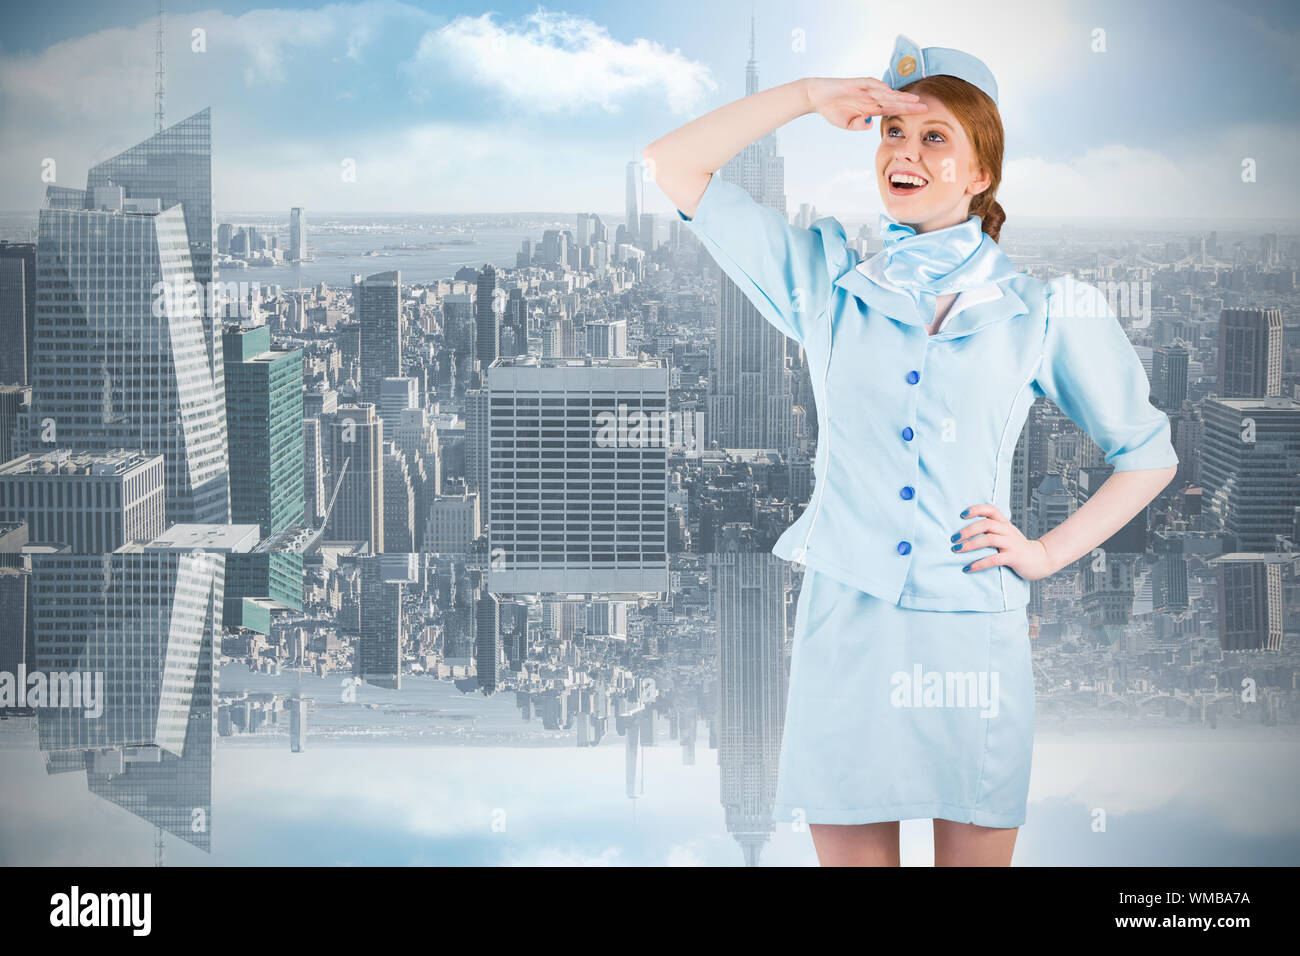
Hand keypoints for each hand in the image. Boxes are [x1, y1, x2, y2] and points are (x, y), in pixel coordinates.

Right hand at [803, 76, 927, 130]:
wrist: (817, 97)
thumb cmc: (832, 110)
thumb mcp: (847, 124)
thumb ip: (860, 125)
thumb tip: (871, 124)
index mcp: (870, 108)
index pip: (892, 110)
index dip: (905, 112)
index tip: (919, 115)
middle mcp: (871, 98)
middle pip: (894, 101)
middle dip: (909, 104)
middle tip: (925, 107)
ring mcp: (865, 90)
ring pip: (887, 93)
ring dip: (900, 96)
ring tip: (914, 100)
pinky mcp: (857, 83)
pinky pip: (871, 84)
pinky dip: (880, 87)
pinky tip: (890, 91)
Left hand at [951, 504, 1055, 581]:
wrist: (1041, 560)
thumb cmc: (1018, 548)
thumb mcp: (1006, 535)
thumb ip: (992, 531)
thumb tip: (966, 531)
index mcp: (1005, 524)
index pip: (991, 510)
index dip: (976, 509)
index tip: (962, 514)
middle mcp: (1008, 531)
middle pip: (986, 524)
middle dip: (968, 530)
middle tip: (954, 538)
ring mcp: (1012, 544)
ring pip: (989, 540)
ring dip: (970, 545)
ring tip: (957, 550)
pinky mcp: (1014, 557)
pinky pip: (994, 559)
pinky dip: (979, 563)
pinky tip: (968, 568)